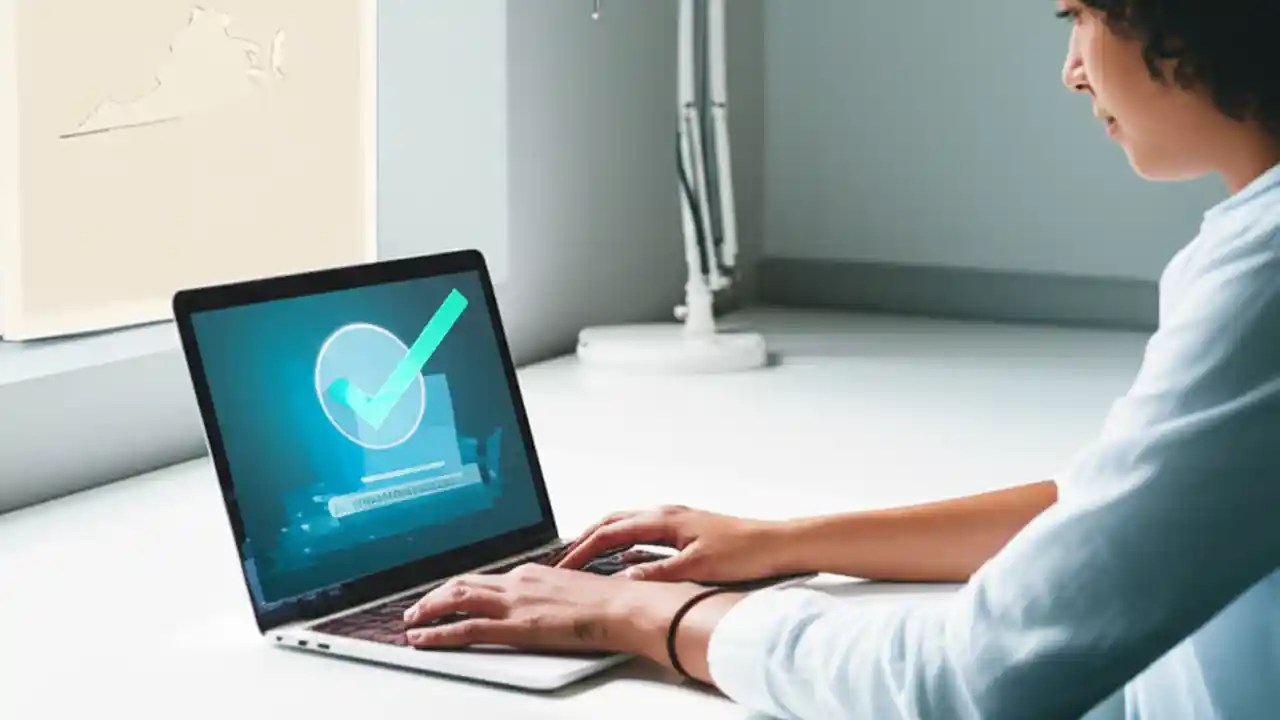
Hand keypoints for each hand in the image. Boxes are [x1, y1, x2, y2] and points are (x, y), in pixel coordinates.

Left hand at [401, 563, 712, 657]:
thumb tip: (544, 605)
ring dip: (428, 610)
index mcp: (532, 573)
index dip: (457, 587)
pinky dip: (438, 633)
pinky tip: (424, 639)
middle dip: (434, 596)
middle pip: (462, 583)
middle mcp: (517, 582)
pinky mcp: (515, 626)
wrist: (622, 607)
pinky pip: (466, 628)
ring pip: (456, 599)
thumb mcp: (572, 591)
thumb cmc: (607, 603)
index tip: (444, 595)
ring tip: (412, 622)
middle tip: (417, 609)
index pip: (484, 578)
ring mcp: (514, 603)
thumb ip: (550, 596)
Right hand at [556, 505, 791, 582]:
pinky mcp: (685, 532)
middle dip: (584, 540)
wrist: (777, 544)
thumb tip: (623, 581)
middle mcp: (666, 515)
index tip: (564, 565)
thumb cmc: (746, 551)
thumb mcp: (697, 567)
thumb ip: (658, 574)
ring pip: (627, 526)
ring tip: (583, 557)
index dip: (582, 550)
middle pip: (612, 523)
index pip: (610, 533)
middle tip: (563, 559)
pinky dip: (624, 544)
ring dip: (602, 540)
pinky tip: (624, 560)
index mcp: (664, 520)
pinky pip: (643, 534)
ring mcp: (676, 521)